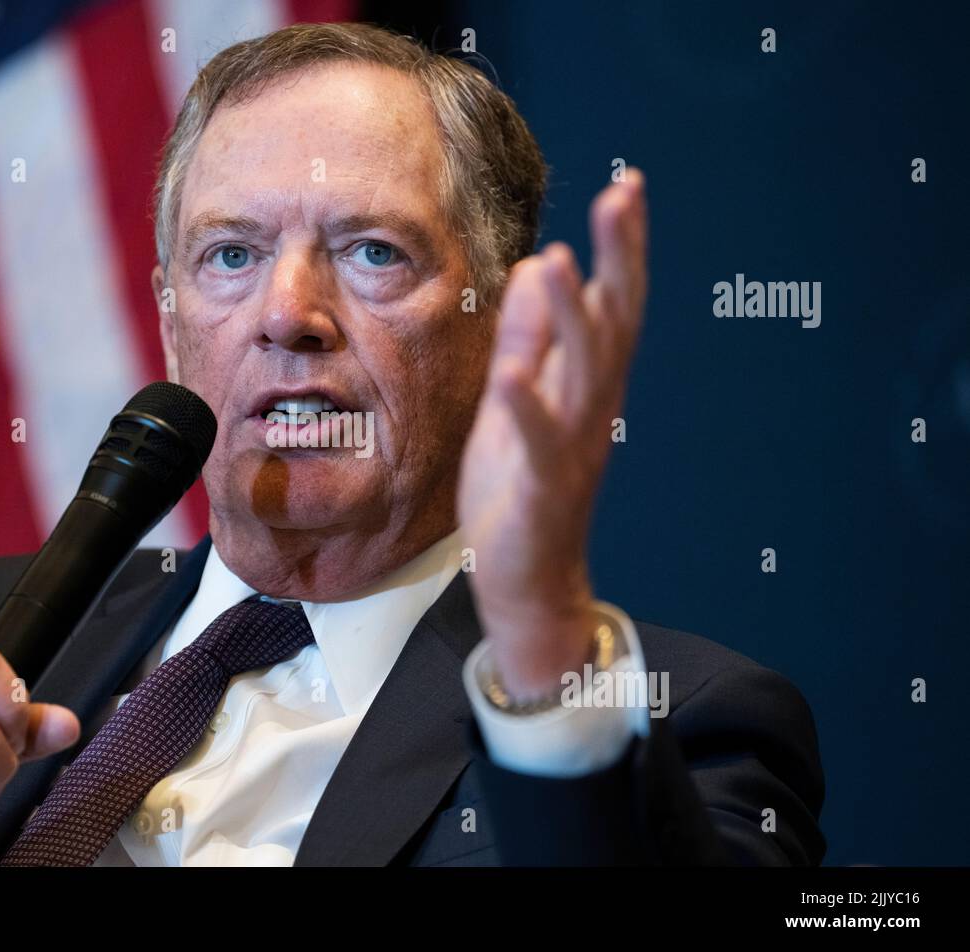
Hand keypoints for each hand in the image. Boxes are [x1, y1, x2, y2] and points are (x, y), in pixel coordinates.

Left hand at [458, 169, 647, 698]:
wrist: (525, 578)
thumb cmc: (520, 486)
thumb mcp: (515, 398)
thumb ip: (527, 338)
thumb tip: (532, 266)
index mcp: (585, 383)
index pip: (611, 303)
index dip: (621, 248)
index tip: (627, 186)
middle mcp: (591, 408)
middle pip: (615, 325)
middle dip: (619, 260)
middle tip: (622, 197)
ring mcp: (573, 449)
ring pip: (584, 376)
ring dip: (571, 318)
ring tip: (555, 262)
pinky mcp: (544, 490)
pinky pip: (539, 446)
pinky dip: (527, 409)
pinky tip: (511, 372)